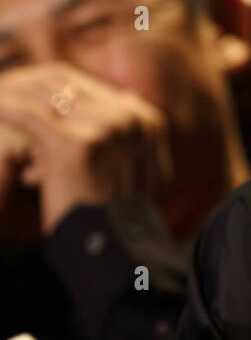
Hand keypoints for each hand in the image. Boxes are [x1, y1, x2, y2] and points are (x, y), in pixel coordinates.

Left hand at [0, 64, 173, 234]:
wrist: (117, 256)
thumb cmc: (120, 222)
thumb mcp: (143, 173)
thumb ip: (135, 137)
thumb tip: (129, 97)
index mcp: (146, 121)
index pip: (88, 87)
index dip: (51, 89)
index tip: (24, 96)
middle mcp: (130, 118)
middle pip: (66, 83)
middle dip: (27, 86)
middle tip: (2, 92)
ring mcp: (105, 128)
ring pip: (44, 95)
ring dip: (13, 94)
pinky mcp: (76, 145)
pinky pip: (29, 116)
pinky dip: (5, 109)